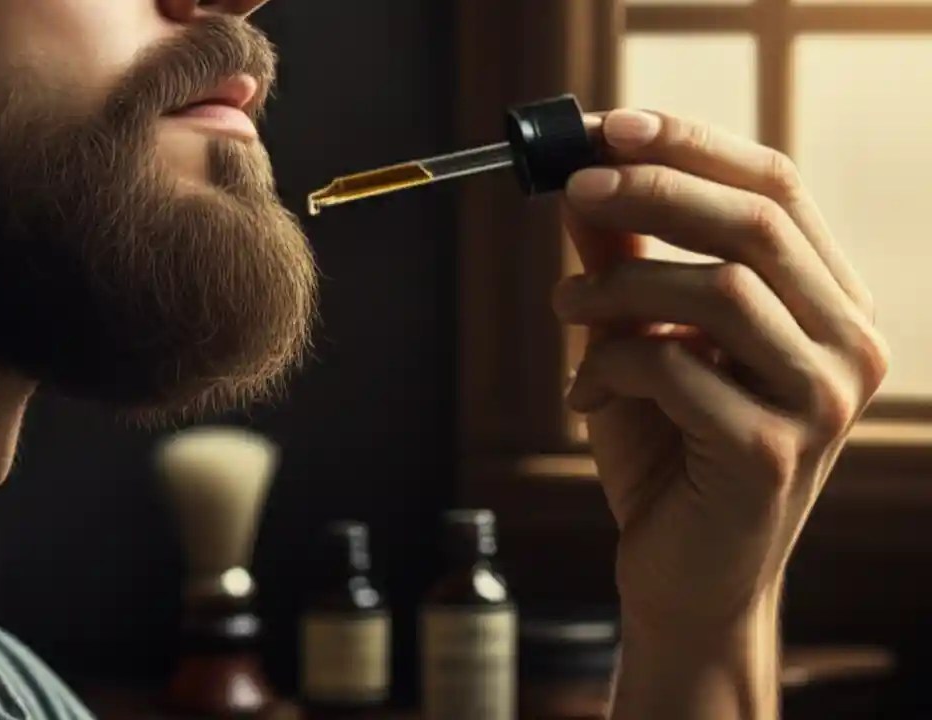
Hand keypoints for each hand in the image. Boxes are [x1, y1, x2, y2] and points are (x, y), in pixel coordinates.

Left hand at [554, 109, 888, 715]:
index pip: (778, 189)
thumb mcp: (640, 341)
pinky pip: (677, 369)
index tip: (612, 126)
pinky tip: (585, 392)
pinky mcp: (771, 453)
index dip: (694, 146)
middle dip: (653, 192)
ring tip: (565, 307)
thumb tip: (585, 186)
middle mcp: (847, 344)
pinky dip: (612, 365)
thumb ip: (626, 264)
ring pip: (719, 290)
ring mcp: (820, 401)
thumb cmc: (667, 454)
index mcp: (829, 302)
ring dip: (619, 286)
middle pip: (756, 224)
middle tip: (574, 189)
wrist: (684, 576)